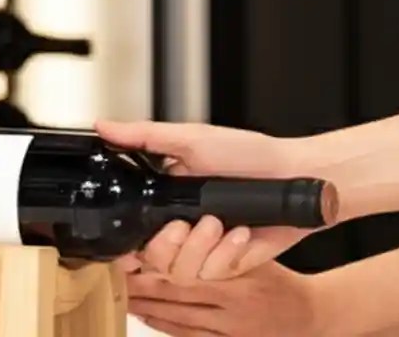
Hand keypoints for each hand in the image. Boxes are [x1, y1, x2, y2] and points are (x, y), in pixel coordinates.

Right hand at [96, 120, 316, 281]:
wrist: (295, 175)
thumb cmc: (249, 154)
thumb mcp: (189, 138)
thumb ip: (143, 136)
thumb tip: (103, 126)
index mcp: (165, 199)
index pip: (131, 232)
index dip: (125, 246)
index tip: (127, 248)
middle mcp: (182, 226)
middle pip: (152, 259)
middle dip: (167, 244)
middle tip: (182, 224)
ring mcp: (205, 247)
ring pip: (180, 271)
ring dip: (199, 247)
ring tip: (218, 223)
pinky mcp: (230, 262)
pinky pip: (214, 273)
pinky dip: (227, 252)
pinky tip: (240, 232)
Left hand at [127, 262, 333, 336]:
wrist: (309, 316)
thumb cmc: (279, 280)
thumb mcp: (256, 258)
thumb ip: (223, 250)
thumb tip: (184, 230)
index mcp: (238, 283)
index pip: (188, 275)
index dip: (156, 268)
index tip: (131, 259)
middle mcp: (230, 311)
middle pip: (176, 299)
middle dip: (143, 290)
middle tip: (116, 278)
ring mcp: (228, 332)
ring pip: (177, 321)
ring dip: (147, 309)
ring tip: (122, 296)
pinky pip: (189, 336)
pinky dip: (165, 327)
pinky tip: (147, 317)